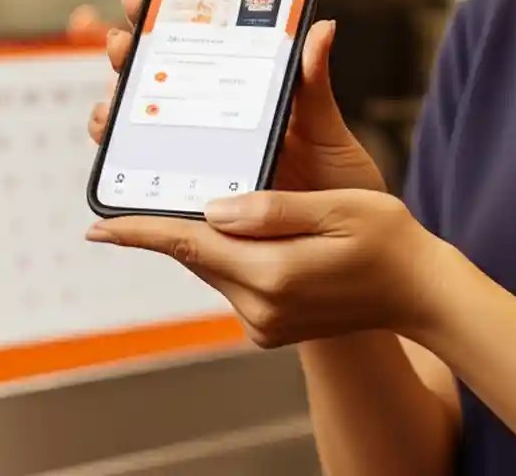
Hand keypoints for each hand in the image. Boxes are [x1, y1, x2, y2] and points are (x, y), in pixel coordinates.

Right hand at [86, 0, 384, 191]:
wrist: (356, 247)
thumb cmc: (341, 182)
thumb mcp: (327, 129)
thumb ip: (313, 83)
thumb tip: (322, 26)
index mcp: (245, 102)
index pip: (193, 53)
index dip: (158, 24)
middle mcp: (218, 131)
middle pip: (157, 88)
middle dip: (127, 62)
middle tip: (119, 45)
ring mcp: (207, 167)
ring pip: (144, 135)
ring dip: (116, 116)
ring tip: (108, 106)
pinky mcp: (203, 208)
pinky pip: (156, 188)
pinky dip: (126, 171)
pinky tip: (115, 157)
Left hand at [87, 189, 454, 346]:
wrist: (418, 294)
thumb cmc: (387, 242)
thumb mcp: (337, 208)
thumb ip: (271, 209)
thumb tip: (214, 208)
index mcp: (275, 274)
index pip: (189, 244)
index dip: (139, 232)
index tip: (98, 226)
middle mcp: (262, 307)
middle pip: (196, 253)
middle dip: (167, 222)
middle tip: (140, 187)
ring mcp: (265, 324)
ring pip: (212, 265)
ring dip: (200, 234)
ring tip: (188, 198)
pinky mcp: (269, 328)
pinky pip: (232, 279)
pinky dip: (225, 252)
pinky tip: (233, 224)